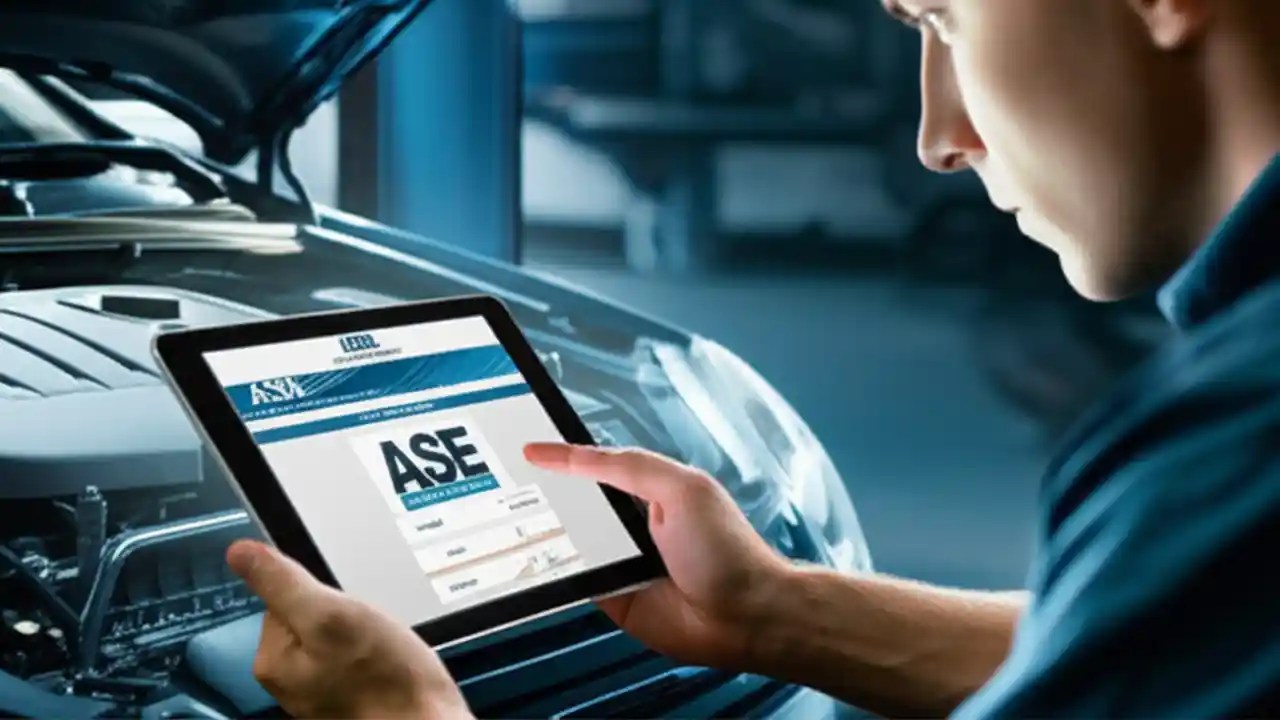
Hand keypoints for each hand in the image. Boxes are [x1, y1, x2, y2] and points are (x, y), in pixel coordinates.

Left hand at [226, 540, 472, 719]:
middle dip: (341, 614)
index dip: (319, 593)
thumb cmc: (382, 675)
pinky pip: (351, 658)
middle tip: (366, 629)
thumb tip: (238, 551)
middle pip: (309, 616)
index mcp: (272, 660)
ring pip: (334, 637)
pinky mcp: (345, 696)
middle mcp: (287, 680)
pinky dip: (370, 654)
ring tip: (380, 647)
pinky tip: (385, 662)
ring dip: (358, 633)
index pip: (283, 597)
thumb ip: (284, 583)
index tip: (344, 610)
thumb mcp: (330, 615)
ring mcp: (317, 691)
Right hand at [523, 443, 793, 671]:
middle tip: (506, 484)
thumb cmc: (726, 550)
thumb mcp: (680, 489)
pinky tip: (531, 563)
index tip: (524, 450)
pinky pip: (573, 580)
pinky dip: (555, 573)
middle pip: (575, 502)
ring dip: (546, 535)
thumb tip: (575, 454)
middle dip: (545, 495)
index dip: (561, 457)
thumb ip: (630, 466)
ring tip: (507, 520)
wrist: (745, 618)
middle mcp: (630, 522)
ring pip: (568, 541)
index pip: (595, 465)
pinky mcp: (610, 595)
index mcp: (648, 488)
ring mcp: (618, 559)